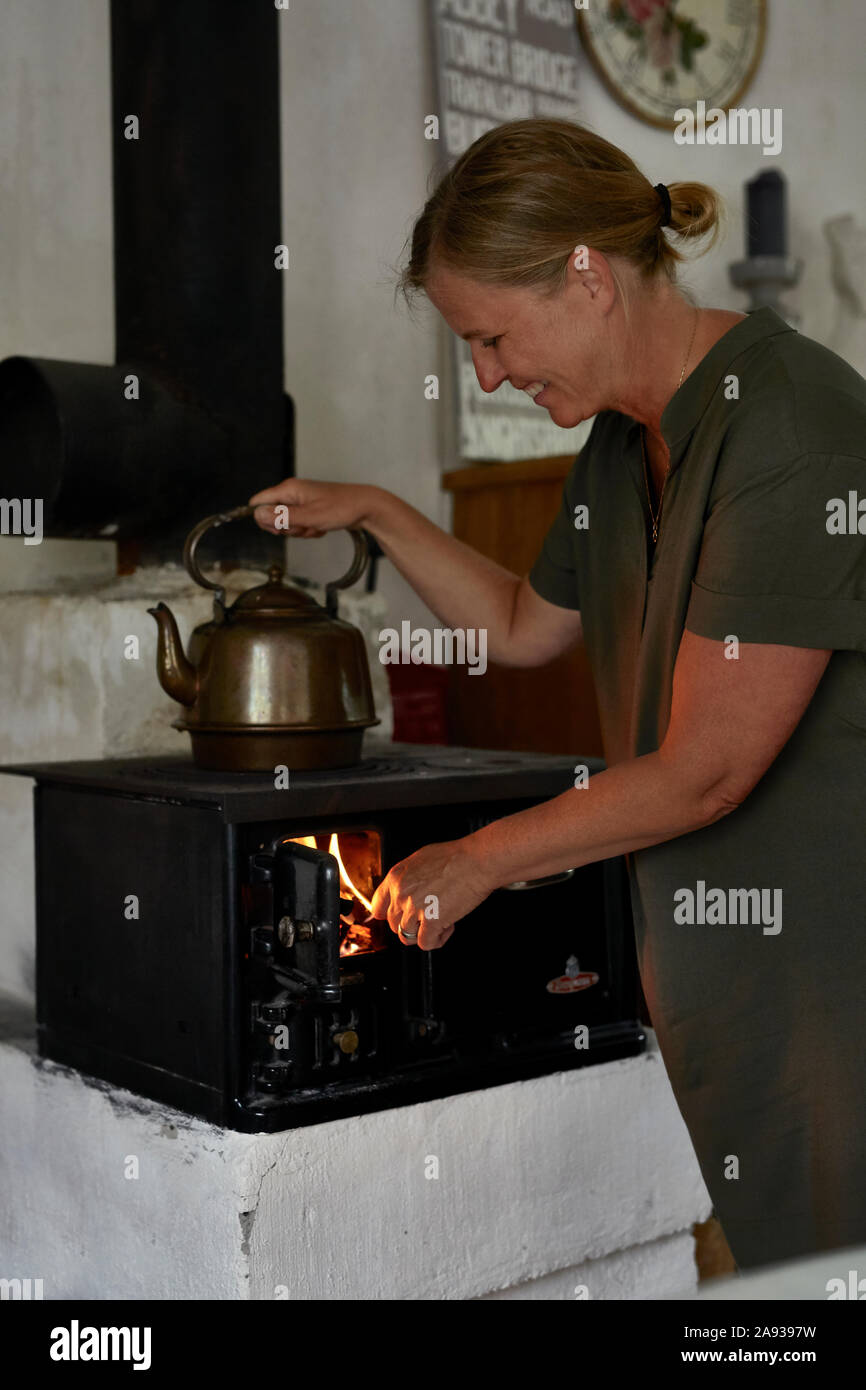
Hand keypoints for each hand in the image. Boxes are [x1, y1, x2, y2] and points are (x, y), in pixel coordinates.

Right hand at [248, 477, 382, 538]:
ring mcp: (302, 502)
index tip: (278, 528)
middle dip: (286, 528)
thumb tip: (258, 514)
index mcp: (289, 489)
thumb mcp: (310, 516)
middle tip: (303, 526)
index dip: (264, 518)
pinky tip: (321, 528)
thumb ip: (282, 517)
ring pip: (288, 524)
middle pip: (272, 516)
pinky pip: (301, 525)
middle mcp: (293, 494)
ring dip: (300, 531)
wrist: (365, 508)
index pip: (259, 502)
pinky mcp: (310, 510)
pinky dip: (310, 530)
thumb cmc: (342, 508)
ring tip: (316, 526)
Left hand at [369, 838, 495, 950]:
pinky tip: (447, 928)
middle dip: (411, 924)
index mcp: (396, 877)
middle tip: (428, 917)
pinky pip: (426, 943)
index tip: (395, 919)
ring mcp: (414, 909)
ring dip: (423, 933)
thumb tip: (408, 890)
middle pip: (394, 924)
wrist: (475, 862)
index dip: (387, 915)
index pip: (378, 906)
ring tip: (440, 922)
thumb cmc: (456, 857)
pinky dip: (437, 940)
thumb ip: (409, 878)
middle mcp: (401, 894)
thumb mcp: (421, 859)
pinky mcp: (431, 922)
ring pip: (407, 936)